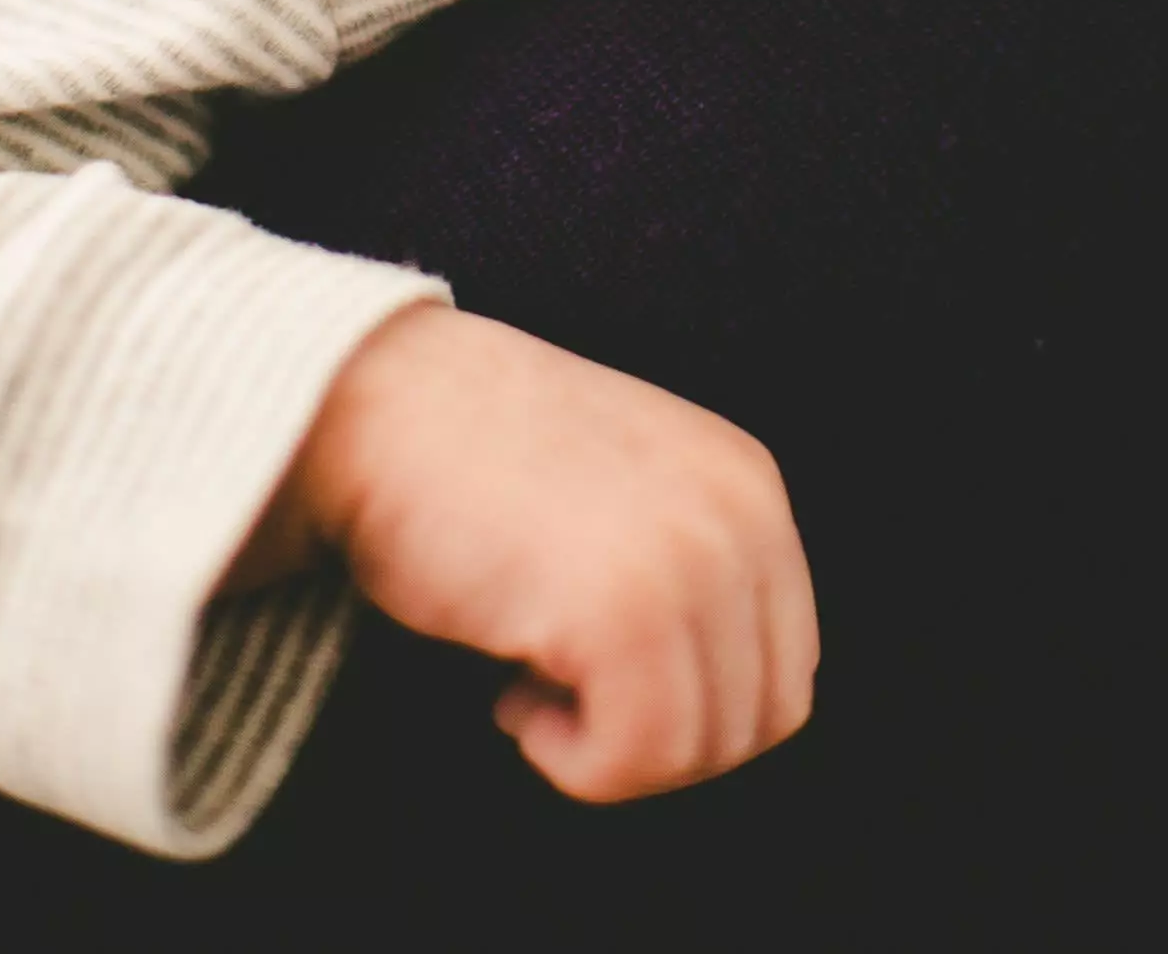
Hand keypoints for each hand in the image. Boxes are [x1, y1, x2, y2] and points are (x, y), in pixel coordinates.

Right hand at [226, 304, 817, 801]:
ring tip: (528, 682)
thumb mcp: (632, 490)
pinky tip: (509, 693)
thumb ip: (695, 564)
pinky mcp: (624, 609)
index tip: (601, 678)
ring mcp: (688, 559)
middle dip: (660, 739)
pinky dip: (570, 761)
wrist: (379, 405)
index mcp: (750, 485)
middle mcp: (741, 516)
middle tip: (563, 694)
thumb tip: (724, 711)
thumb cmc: (477, 465)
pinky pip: (633, 757)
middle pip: (761, 719)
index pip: (788, 667)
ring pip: (699, 751)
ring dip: (609, 751)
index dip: (696, 708)